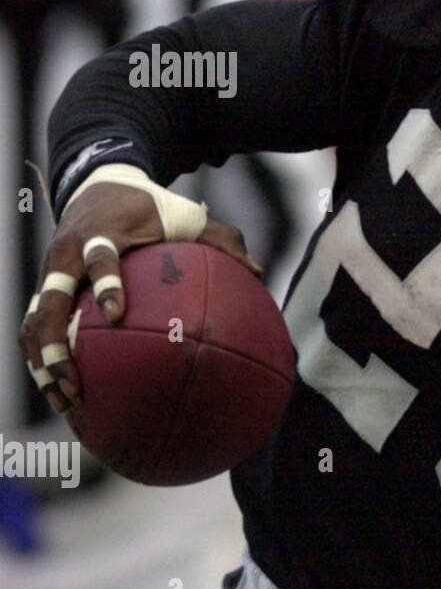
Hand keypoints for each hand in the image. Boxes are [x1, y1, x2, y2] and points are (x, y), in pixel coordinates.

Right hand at [18, 175, 259, 412]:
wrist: (96, 186)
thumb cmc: (149, 207)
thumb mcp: (185, 214)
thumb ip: (220, 239)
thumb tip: (257, 272)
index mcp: (101, 233)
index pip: (98, 258)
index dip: (106, 284)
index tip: (117, 314)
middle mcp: (66, 255)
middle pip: (49, 302)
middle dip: (55, 344)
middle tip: (73, 381)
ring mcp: (49, 274)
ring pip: (34, 322)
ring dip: (43, 363)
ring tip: (67, 402)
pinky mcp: (43, 289)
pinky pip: (36, 328)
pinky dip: (43, 360)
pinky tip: (65, 394)